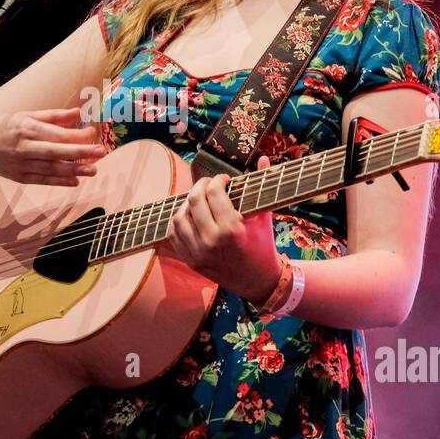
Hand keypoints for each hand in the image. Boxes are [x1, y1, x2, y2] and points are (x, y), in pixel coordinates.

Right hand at [0, 107, 107, 186]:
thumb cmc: (5, 126)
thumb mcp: (27, 115)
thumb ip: (54, 116)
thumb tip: (78, 112)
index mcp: (27, 128)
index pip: (57, 134)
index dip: (77, 135)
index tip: (93, 132)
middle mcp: (24, 147)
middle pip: (57, 152)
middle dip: (81, 153)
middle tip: (101, 152)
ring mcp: (21, 164)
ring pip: (52, 169)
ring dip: (75, 170)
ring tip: (94, 170)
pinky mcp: (19, 177)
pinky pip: (43, 180)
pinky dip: (60, 181)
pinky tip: (76, 181)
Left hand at [161, 154, 283, 304]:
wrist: (258, 280)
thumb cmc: (263, 245)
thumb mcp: (265, 216)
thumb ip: (262, 184)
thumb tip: (262, 158)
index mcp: (232, 229)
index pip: (214, 192)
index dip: (217, 180)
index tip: (223, 180)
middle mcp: (212, 241)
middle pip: (194, 201)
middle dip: (201, 186)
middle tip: (209, 185)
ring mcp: (198, 253)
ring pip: (179, 217)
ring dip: (187, 204)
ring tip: (199, 201)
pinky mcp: (191, 261)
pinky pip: (174, 235)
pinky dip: (178, 222)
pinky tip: (190, 216)